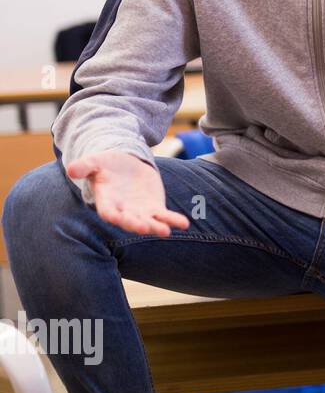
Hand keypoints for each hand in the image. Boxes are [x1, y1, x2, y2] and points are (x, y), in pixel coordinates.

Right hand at [66, 150, 189, 235]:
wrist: (125, 164)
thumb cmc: (106, 164)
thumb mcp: (96, 161)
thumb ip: (85, 166)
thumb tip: (71, 169)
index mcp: (106, 201)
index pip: (107, 211)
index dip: (111, 214)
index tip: (114, 217)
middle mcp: (123, 211)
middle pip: (128, 221)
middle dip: (135, 224)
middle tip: (143, 228)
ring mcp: (140, 211)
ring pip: (148, 222)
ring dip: (156, 227)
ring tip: (165, 231)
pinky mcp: (154, 208)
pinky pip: (164, 216)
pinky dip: (173, 220)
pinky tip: (184, 223)